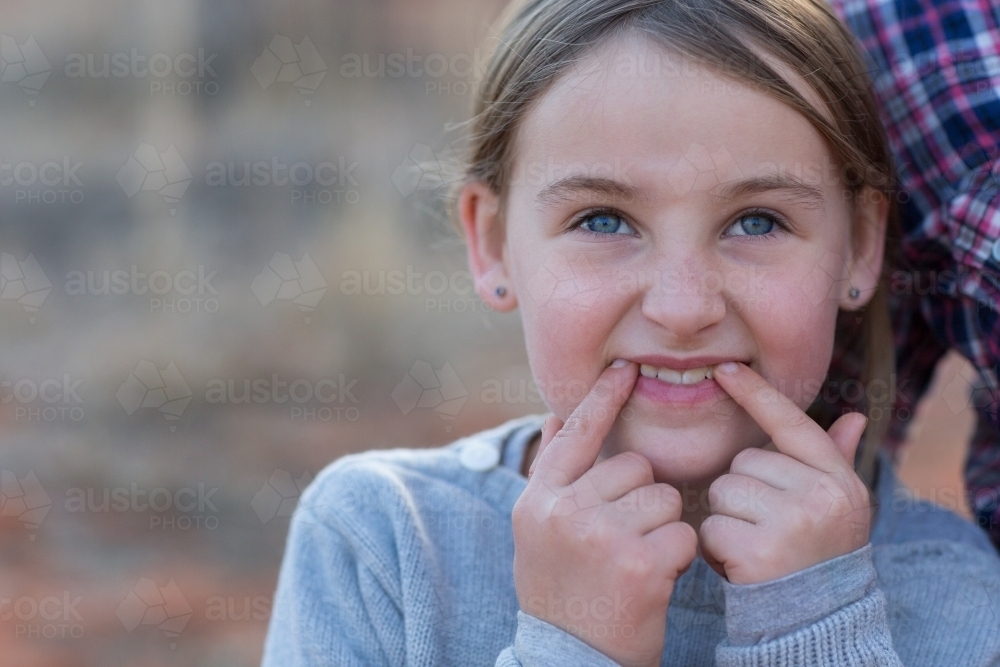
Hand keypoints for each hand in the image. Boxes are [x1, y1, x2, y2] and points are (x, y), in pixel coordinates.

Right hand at [513, 360, 697, 666]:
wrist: (571, 662)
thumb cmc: (560, 593)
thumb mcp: (537, 532)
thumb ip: (551, 476)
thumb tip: (554, 417)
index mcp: (539, 501)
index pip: (574, 434)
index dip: (602, 399)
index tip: (624, 369)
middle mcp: (565, 512)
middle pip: (633, 467)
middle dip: (641, 498)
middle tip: (624, 541)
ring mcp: (601, 536)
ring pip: (664, 497)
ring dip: (662, 527)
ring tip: (637, 561)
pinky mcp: (640, 564)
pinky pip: (683, 532)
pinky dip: (678, 556)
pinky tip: (654, 580)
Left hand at [700, 361, 872, 584]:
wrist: (818, 620)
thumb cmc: (820, 554)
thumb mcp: (838, 506)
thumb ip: (836, 460)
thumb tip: (855, 417)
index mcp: (837, 479)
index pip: (790, 423)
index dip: (755, 393)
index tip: (725, 369)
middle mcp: (820, 496)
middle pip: (742, 463)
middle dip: (742, 495)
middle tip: (766, 529)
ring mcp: (791, 523)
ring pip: (723, 492)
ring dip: (727, 521)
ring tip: (755, 546)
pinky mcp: (758, 551)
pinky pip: (711, 527)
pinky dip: (716, 549)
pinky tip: (742, 565)